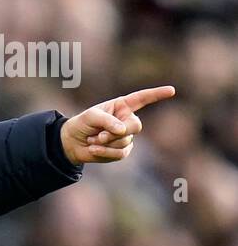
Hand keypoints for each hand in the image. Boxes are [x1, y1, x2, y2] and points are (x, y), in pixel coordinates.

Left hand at [60, 86, 174, 164]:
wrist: (73, 143)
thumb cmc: (82, 123)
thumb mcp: (91, 116)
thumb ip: (107, 121)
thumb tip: (123, 130)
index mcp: (122, 106)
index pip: (143, 98)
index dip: (157, 94)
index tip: (172, 90)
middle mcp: (127, 120)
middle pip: (136, 126)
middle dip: (118, 133)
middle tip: (100, 135)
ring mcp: (126, 137)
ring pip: (125, 142)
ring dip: (106, 143)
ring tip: (93, 140)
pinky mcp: (122, 151)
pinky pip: (120, 154)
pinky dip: (105, 152)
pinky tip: (93, 149)